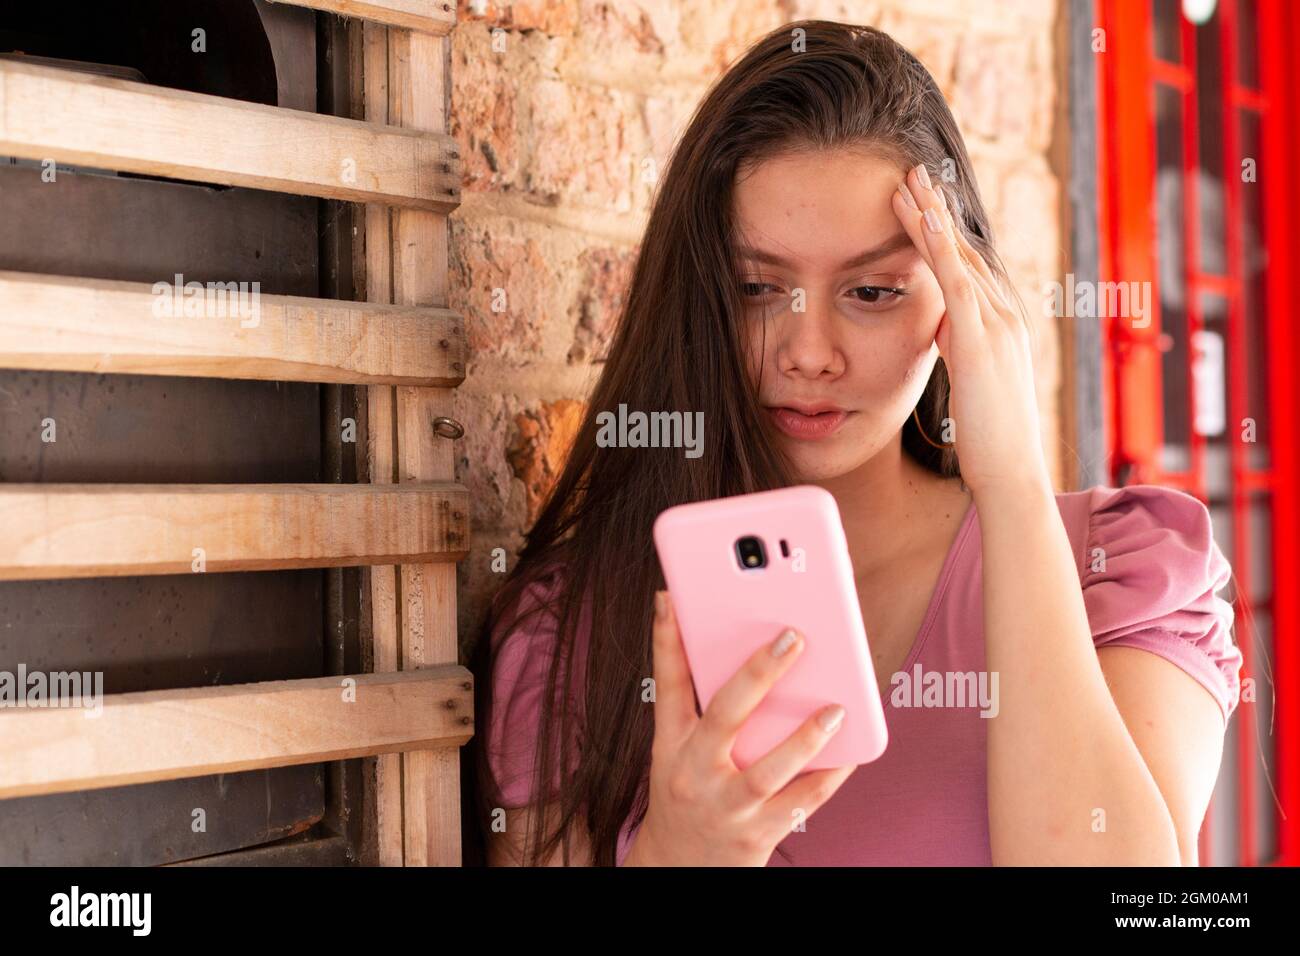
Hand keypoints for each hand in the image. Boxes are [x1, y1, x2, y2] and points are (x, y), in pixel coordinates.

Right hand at [623, 591, 854, 865]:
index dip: (667, 639)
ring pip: (768, 769)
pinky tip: (849, 753)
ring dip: (806, 737)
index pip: (667, 684)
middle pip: (724, 715)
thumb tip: (721, 640)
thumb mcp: (674, 749)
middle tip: (792, 638)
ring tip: (836, 707)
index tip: (673, 598)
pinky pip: (801, 802)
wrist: (680, 867)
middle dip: (758, 673)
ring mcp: (726, 805)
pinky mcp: (756, 834)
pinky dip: (828, 776)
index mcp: (670, 744)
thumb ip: (696, 701)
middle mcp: (694, 772)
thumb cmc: (687, 792)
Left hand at [892, 163, 1050, 496]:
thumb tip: (944, 325)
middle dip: (938, 209)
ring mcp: (996, 325)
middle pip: (966, 249)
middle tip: (913, 172)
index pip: (970, 265)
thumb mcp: (972, 379)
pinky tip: (922, 217)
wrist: (1011, 473)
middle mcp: (1005, 315)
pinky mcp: (979, 341)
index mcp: (1002, 324)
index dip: (946, 231)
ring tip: (906, 181)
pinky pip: (956, 282)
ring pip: (960, 256)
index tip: (924, 201)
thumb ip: (960, 345)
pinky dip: (939, 246)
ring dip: (932, 216)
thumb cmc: (989, 437)